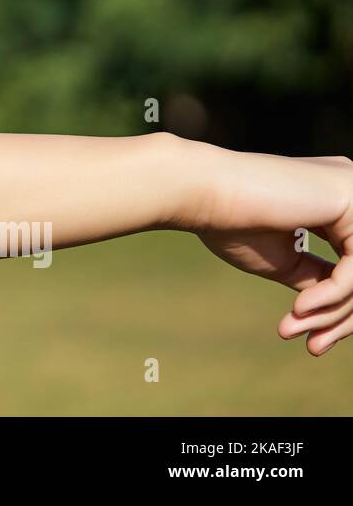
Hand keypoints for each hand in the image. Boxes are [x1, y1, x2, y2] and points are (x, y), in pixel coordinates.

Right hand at [188, 147, 352, 354]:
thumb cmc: (228, 221)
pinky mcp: (351, 198)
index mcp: (333, 201)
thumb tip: (342, 309)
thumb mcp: (284, 260)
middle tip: (315, 345)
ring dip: (333, 311)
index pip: (352, 262)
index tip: (311, 339)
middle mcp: (349, 190)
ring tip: (296, 328)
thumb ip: (318, 277)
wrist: (199, 192)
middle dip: (340, 316)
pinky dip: (333, 294)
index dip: (336, 306)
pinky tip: (301, 308)